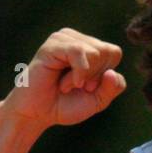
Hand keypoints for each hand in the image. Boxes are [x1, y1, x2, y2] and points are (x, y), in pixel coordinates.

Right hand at [4, 28, 126, 127]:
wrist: (37, 113)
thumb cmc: (65, 105)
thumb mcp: (97, 100)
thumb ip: (113, 88)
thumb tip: (113, 72)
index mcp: (90, 48)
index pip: (114, 52)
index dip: (106, 75)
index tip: (88, 87)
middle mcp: (77, 39)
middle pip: (107, 52)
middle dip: (95, 76)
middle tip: (75, 86)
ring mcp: (64, 39)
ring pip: (95, 52)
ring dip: (83, 77)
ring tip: (65, 85)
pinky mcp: (53, 44)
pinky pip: (78, 51)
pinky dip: (77, 73)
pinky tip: (64, 84)